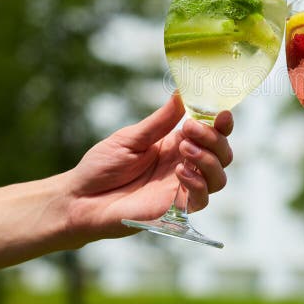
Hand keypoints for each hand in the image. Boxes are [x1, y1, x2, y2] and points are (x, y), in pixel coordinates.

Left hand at [64, 93, 233, 243]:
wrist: (81, 199)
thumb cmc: (103, 166)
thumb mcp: (131, 137)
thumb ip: (160, 120)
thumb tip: (181, 93)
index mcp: (177, 144)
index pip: (212, 133)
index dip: (222, 123)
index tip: (221, 113)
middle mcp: (186, 165)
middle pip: (223, 153)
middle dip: (214, 138)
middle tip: (190, 130)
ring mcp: (182, 188)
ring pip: (218, 177)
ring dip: (208, 160)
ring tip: (184, 149)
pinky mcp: (176, 210)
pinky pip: (202, 199)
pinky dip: (197, 183)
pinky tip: (179, 172)